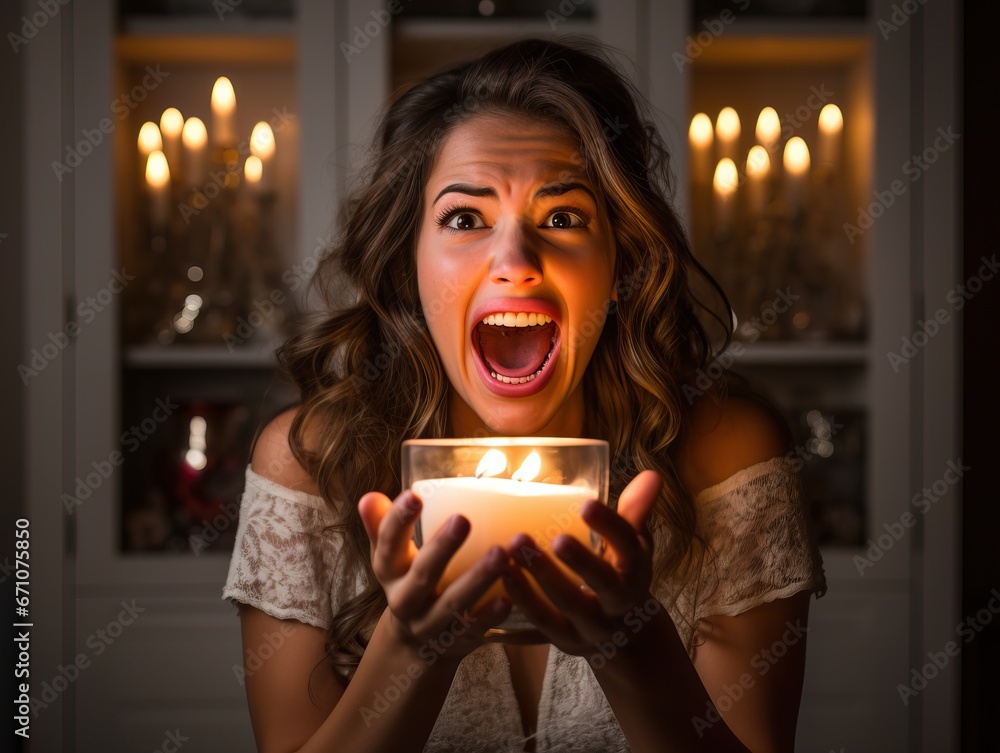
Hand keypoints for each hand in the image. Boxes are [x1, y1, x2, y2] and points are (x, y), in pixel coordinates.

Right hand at [358, 489, 511, 659]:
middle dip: (442, 548)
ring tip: (500, 553)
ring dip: (477, 579)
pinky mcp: (457, 641)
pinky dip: (490, 615)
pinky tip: (508, 597)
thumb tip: (369, 496)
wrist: (415, 645)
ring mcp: (430, 624)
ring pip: (452, 604)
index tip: (414, 495)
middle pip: (422, 575)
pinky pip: (474, 629)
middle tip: (462, 519)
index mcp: (389, 573)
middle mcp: (405, 601)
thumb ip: (382, 526)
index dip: (398, 521)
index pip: (388, 545)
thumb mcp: (391, 558)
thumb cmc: (408, 583)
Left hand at [501, 470, 660, 657]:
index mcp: (637, 570)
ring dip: (542, 576)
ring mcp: (593, 625)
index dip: (610, 527)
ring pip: (570, 604)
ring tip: (515, 545)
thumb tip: (651, 474)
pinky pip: (543, 622)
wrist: (624, 636)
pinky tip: (504, 573)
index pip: (630, 547)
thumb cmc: (622, 575)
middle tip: (557, 538)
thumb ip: (635, 511)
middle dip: (582, 561)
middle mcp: (620, 602)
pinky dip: (523, 598)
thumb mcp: (634, 546)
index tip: (587, 504)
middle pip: (605, 584)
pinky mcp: (566, 640)